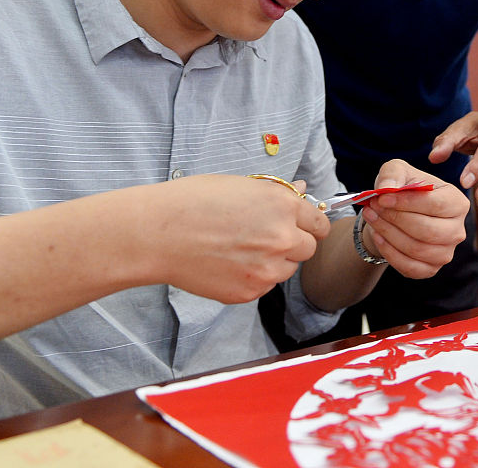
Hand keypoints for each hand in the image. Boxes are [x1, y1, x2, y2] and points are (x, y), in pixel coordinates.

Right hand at [141, 174, 329, 302]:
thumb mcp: (241, 186)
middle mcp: (282, 238)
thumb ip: (277, 194)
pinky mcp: (250, 292)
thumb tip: (302, 193)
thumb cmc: (193, 202)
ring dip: (274, 262)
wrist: (158, 234)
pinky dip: (253, 278)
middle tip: (264, 238)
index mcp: (283, 206)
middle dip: (293, 244)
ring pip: (287, 270)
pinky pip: (264, 286)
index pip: (319, 223)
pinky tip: (228, 264)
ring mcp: (267, 268)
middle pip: (308, 249)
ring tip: (240, 249)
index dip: (309, 225)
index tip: (302, 227)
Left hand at [358, 159, 469, 278]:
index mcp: (457, 202)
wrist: (396, 214)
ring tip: (371, 218)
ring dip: (388, 234)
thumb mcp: (397, 171)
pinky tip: (378, 236)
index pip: (436, 205)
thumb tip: (387, 187)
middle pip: (428, 230)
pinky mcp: (431, 269)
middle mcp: (457, 230)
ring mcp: (446, 252)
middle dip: (395, 219)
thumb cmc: (402, 190)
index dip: (407, 202)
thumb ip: (393, 173)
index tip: (382, 198)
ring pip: (417, 249)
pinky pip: (410, 268)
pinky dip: (389, 253)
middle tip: (373, 207)